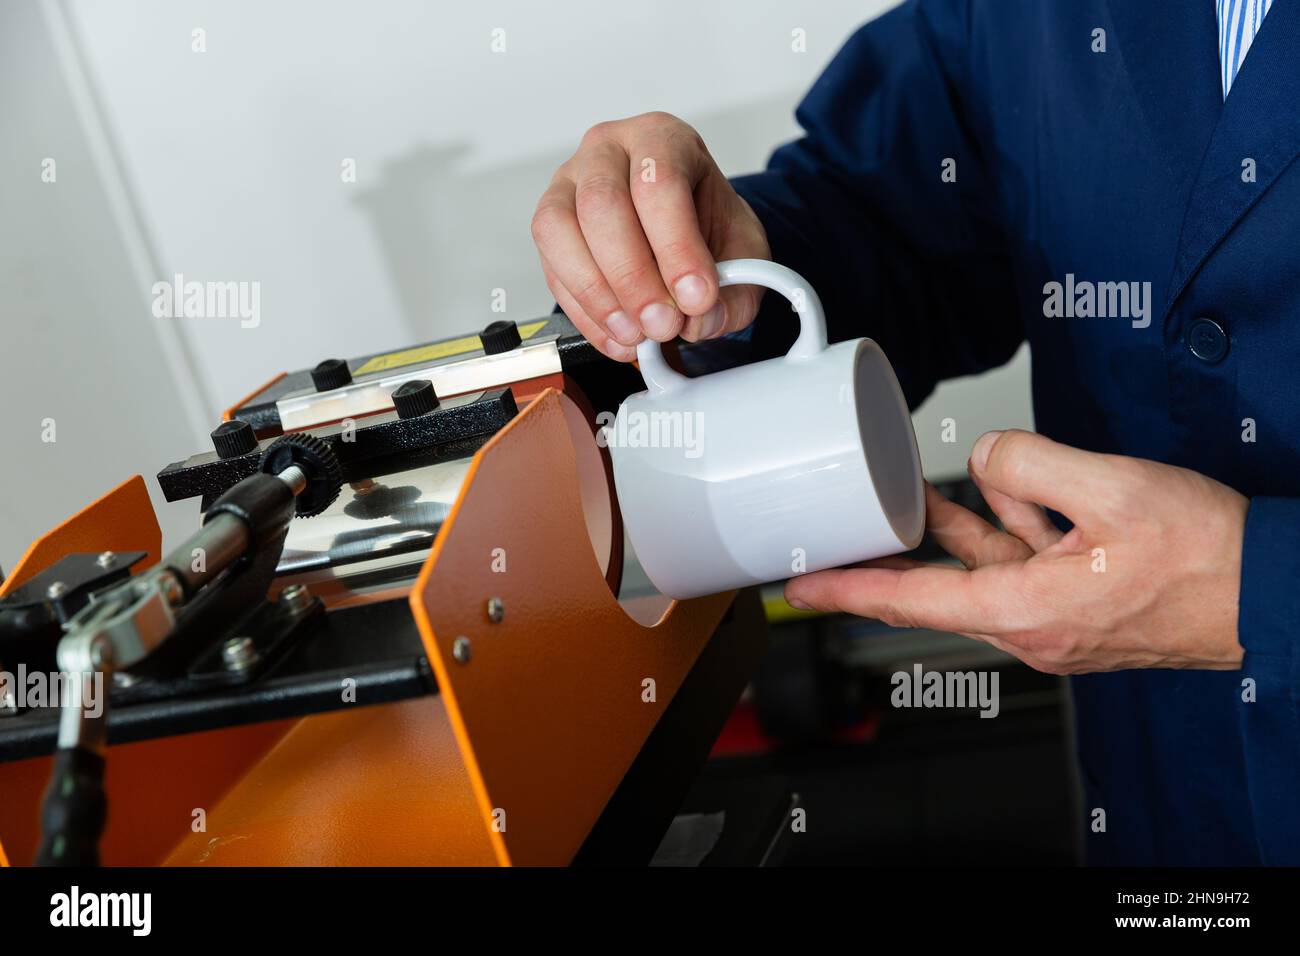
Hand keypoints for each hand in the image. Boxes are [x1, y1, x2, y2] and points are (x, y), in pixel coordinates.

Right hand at [532, 111, 769, 360]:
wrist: (680, 231)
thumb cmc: (706, 227)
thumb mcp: (743, 254)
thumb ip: (734, 290)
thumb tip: (700, 319)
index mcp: (663, 139)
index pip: (660, 182)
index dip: (677, 247)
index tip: (696, 298)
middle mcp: (608, 151)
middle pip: (603, 204)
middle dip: (634, 277)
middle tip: (663, 325)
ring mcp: (568, 184)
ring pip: (560, 231)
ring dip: (599, 295)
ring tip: (637, 335)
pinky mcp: (548, 227)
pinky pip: (552, 268)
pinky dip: (585, 313)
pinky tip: (618, 336)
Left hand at [785, 430, 1248, 673]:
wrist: (1272, 593)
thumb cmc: (1208, 560)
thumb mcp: (1110, 489)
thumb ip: (1029, 464)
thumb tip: (989, 456)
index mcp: (1028, 611)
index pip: (912, 600)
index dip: (848, 590)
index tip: (800, 586)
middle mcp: (1033, 627)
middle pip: (937, 585)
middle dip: (888, 557)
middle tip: (835, 538)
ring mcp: (1056, 619)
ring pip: (982, 565)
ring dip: (954, 528)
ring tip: (906, 498)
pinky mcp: (1077, 603)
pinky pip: (1021, 560)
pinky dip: (1006, 526)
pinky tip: (997, 491)